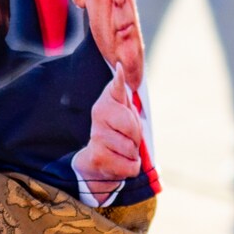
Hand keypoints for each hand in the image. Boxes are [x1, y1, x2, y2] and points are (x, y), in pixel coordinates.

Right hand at [71, 76, 144, 191]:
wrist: (96, 161)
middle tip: (128, 138)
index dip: (124, 91)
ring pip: (132, 148)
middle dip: (136, 137)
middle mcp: (98, 115)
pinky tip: (118, 162)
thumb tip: (120, 67)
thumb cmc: (116, 132)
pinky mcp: (97, 157)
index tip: (122, 76)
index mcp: (106, 101)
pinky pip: (130, 166)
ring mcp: (96, 136)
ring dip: (133, 154)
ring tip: (121, 150)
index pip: (119, 92)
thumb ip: (123, 92)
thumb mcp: (123, 110)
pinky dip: (130, 167)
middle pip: (134, 128)